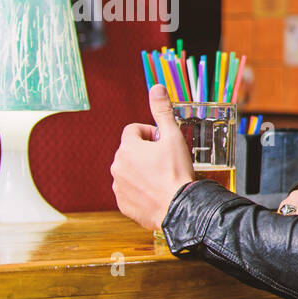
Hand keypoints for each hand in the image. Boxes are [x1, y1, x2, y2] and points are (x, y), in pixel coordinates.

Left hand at [110, 84, 195, 231]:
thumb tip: (156, 88)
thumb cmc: (177, 174)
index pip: (133, 130)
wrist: (179, 209)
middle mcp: (117, 166)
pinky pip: (130, 191)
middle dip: (147, 153)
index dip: (151, 133)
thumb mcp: (173, 137)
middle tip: (167, 161)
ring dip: (143, 171)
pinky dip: (141, 190)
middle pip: (131, 151)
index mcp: (127, 148)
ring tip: (163, 178)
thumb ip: (162, 112)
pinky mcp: (123, 204)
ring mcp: (118, 186)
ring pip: (130, 171)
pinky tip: (158, 192)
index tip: (164, 142)